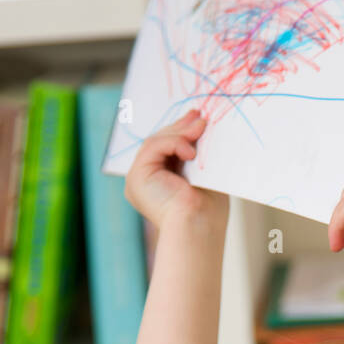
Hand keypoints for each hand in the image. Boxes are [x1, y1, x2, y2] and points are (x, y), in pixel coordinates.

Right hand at [124, 108, 229, 231]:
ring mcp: (137, 179)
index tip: (197, 118)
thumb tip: (200, 122)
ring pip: (155, 142)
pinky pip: (153, 147)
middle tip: (199, 116)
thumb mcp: (202, 172)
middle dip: (180, 128)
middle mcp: (144, 182)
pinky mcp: (136, 177)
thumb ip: (196, 151)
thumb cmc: (206, 210)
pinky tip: (190, 152)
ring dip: (180, 133)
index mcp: (158, 184)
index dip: (179, 131)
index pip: (164, 150)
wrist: (198, 226)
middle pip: (158, 143)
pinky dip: (173, 143)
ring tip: (202, 128)